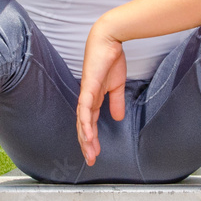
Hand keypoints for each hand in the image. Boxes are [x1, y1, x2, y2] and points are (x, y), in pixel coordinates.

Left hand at [77, 22, 127, 165]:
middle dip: (87, 144)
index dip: (92, 138)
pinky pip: (85, 108)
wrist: (109, 40)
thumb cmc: (111, 59)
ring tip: (90, 153)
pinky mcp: (88, 87)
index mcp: (94, 98)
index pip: (90, 123)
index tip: (96, 153)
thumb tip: (118, 118)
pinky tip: (87, 134)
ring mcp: (86, 93)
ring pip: (82, 121)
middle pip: (83, 126)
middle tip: (91, 160)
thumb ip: (116, 102)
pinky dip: (85, 122)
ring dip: (86, 138)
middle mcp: (87, 98)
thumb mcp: (117, 86)